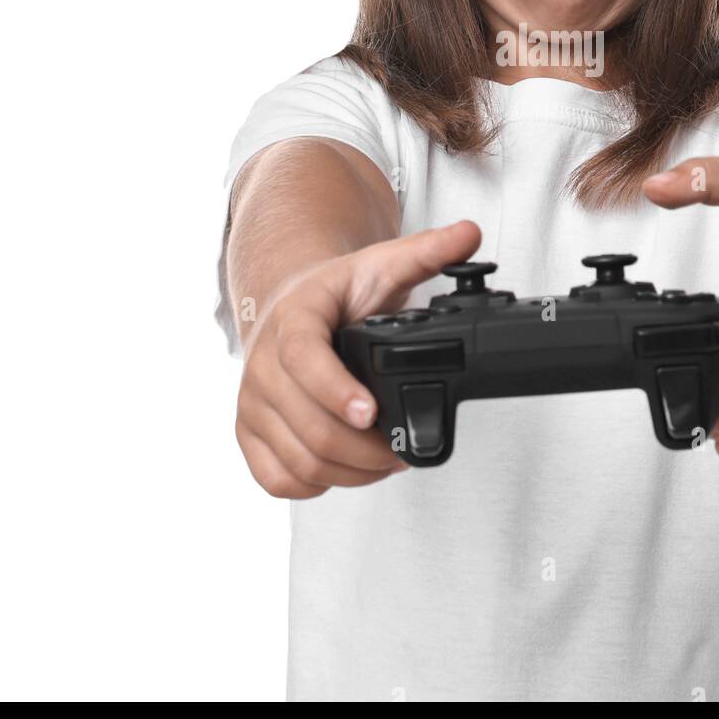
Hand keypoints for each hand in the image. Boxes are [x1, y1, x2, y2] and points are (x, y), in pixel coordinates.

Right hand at [236, 219, 481, 496]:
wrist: (291, 305)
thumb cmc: (336, 291)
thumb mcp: (381, 265)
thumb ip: (426, 251)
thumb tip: (470, 233)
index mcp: (293, 318)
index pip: (303, 359)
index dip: (336, 391)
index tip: (371, 411)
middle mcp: (262, 363)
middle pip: (309, 425)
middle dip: (365, 448)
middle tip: (402, 451)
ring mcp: (252, 402)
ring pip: (299, 460)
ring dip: (350, 472)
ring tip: (385, 461)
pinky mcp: (248, 432)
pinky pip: (276, 479)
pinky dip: (316, 484)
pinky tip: (345, 470)